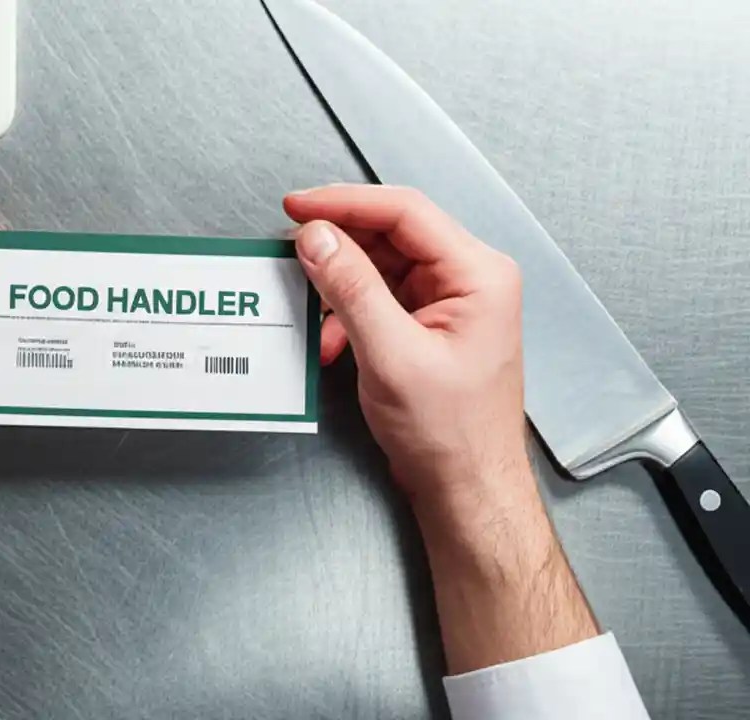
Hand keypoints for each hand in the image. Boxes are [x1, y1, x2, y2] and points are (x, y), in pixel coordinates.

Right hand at [284, 184, 527, 506]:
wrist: (466, 487)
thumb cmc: (451, 433)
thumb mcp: (391, 355)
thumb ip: (351, 289)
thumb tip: (316, 238)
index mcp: (478, 274)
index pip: (404, 212)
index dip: (344, 203)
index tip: (297, 206)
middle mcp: (469, 280)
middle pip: (390, 235)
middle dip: (337, 247)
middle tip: (291, 251)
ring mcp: (449, 303)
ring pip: (379, 267)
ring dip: (339, 287)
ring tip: (311, 312)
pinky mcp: (428, 325)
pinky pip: (379, 298)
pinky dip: (347, 314)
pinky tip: (330, 341)